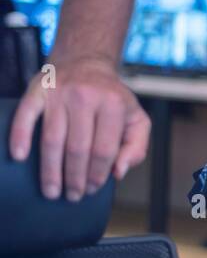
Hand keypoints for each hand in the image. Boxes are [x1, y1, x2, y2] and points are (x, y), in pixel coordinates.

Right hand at [7, 55, 150, 200]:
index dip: (98, 174)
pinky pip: (25, 116)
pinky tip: (19, 157)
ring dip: (51, 170)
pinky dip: (20, 137)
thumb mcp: (136, 118)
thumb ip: (136, 147)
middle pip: (77, 148)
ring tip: (52, 190)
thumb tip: (118, 172)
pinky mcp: (37, 90)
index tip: (93, 189)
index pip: (104, 149)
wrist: (86, 62)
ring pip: (52, 139)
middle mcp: (86, 97)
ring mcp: (59, 93)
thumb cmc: (112, 98)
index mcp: (113, 104)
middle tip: (72, 195)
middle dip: (75, 177)